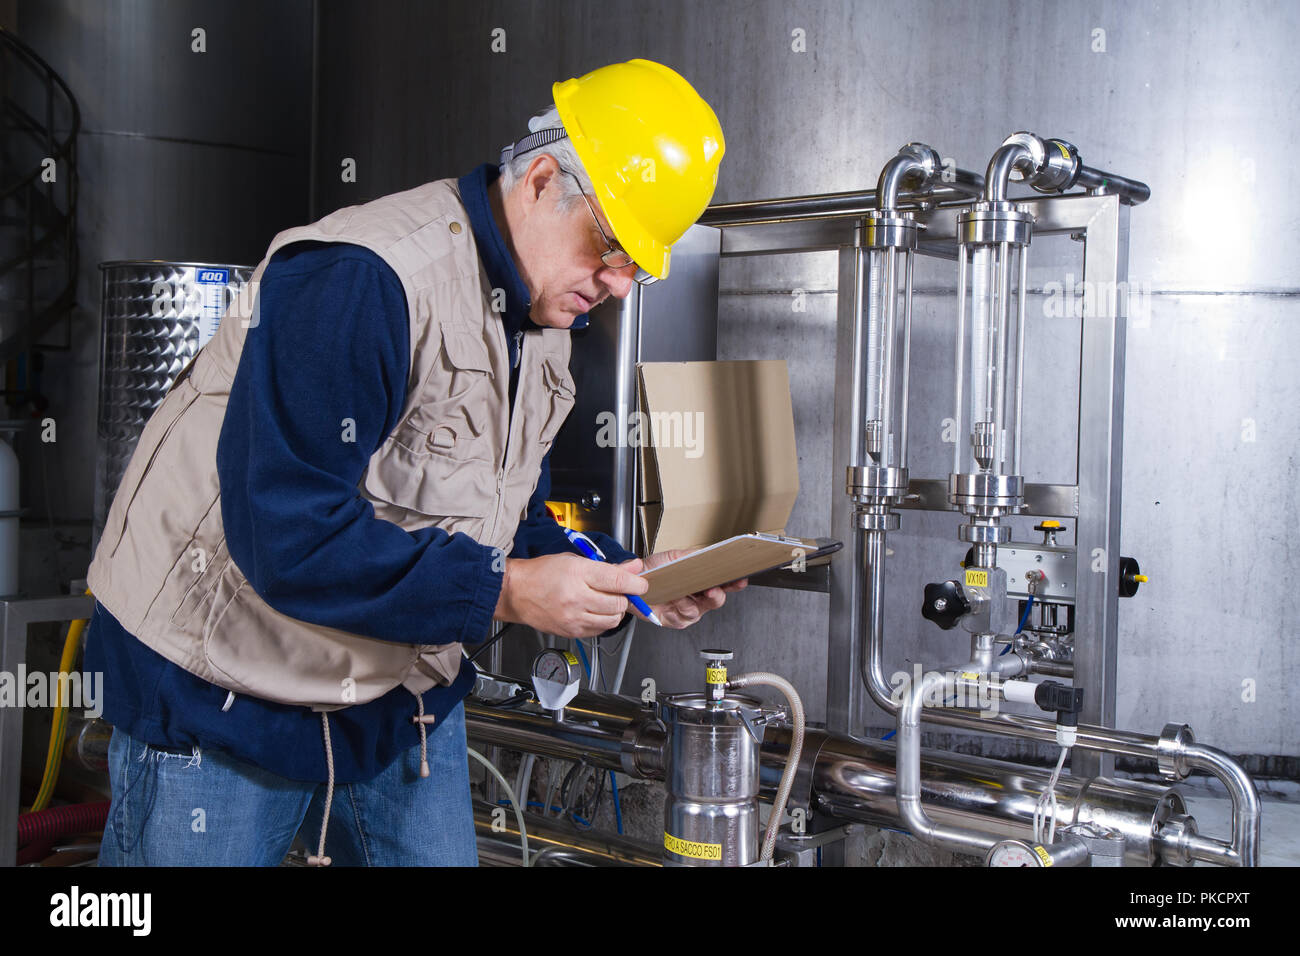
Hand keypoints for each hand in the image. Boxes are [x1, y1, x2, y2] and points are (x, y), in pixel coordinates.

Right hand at [495, 553, 647, 638]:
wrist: (517, 592)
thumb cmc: (543, 573)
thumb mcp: (575, 560)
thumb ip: (608, 567)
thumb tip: (633, 568)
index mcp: (578, 573)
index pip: (617, 581)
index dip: (636, 583)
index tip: (641, 584)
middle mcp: (576, 597)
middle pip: (618, 603)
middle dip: (625, 597)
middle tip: (620, 592)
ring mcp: (574, 618)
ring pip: (612, 620)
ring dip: (616, 611)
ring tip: (606, 602)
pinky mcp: (571, 632)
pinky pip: (600, 630)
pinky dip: (604, 622)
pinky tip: (595, 612)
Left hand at [630, 548, 747, 628]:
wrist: (635, 581)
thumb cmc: (656, 570)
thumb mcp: (674, 557)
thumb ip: (691, 556)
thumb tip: (707, 554)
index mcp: (703, 581)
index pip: (724, 583)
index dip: (734, 583)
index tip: (740, 579)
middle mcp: (699, 598)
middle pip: (717, 600)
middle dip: (716, 595)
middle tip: (711, 590)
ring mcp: (689, 610)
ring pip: (698, 611)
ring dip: (690, 603)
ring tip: (681, 596)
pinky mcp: (676, 620)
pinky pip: (681, 619)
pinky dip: (676, 611)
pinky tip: (672, 604)